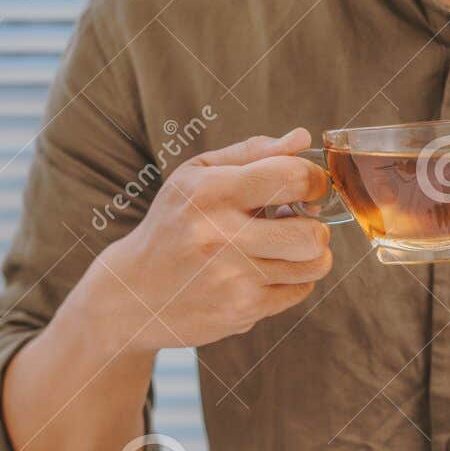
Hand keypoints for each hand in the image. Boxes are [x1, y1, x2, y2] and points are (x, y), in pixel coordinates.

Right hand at [87, 128, 333, 352]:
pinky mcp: (241, 311)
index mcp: (210, 193)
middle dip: (317, 224)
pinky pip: (300, 291)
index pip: (293, 178)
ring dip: (310, 252)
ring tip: (284, 243)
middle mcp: (221, 237)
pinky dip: (294, 277)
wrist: (132, 294)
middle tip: (298, 220)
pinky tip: (269, 268)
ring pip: (314, 265)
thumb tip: (302, 139)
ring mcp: (233, 280)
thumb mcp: (197, 176)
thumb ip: (252, 152)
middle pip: (313, 234)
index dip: (315, 179)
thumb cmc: (172, 225)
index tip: (308, 186)